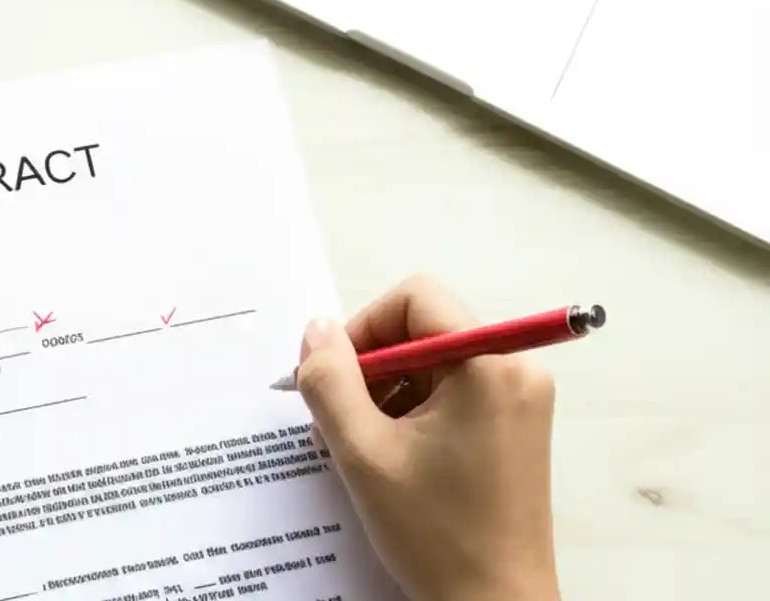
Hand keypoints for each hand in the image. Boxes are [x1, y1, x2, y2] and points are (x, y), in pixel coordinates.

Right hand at [296, 277, 559, 600]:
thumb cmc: (438, 536)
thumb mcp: (363, 452)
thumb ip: (330, 381)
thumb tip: (316, 332)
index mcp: (490, 365)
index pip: (415, 299)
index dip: (363, 327)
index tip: (334, 374)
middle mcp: (516, 370)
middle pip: (425, 329)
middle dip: (371, 367)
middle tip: (337, 417)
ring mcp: (520, 400)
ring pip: (434, 363)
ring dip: (387, 393)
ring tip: (359, 445)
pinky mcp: (514, 426)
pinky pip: (453, 392)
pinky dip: (413, 412)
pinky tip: (388, 456)